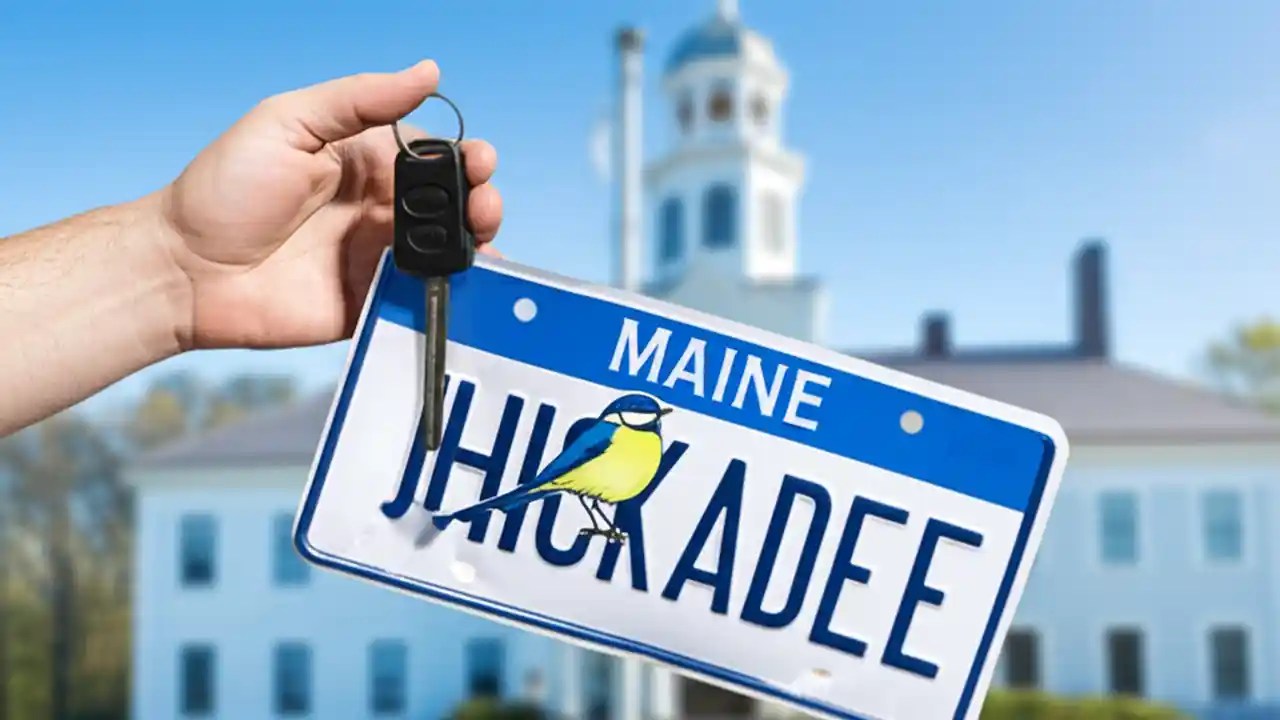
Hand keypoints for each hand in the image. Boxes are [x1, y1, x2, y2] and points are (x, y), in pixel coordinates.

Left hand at [158, 60, 501, 350]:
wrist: (182, 270)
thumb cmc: (224, 190)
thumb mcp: (288, 123)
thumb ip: (358, 100)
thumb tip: (429, 72)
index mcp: (365, 162)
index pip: (433, 157)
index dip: (465, 158)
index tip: (480, 161)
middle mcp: (378, 211)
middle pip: (451, 206)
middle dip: (480, 202)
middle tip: (483, 205)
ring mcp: (377, 260)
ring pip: (446, 253)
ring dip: (474, 246)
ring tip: (481, 241)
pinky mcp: (371, 306)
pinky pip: (423, 302)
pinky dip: (452, 295)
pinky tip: (467, 286)